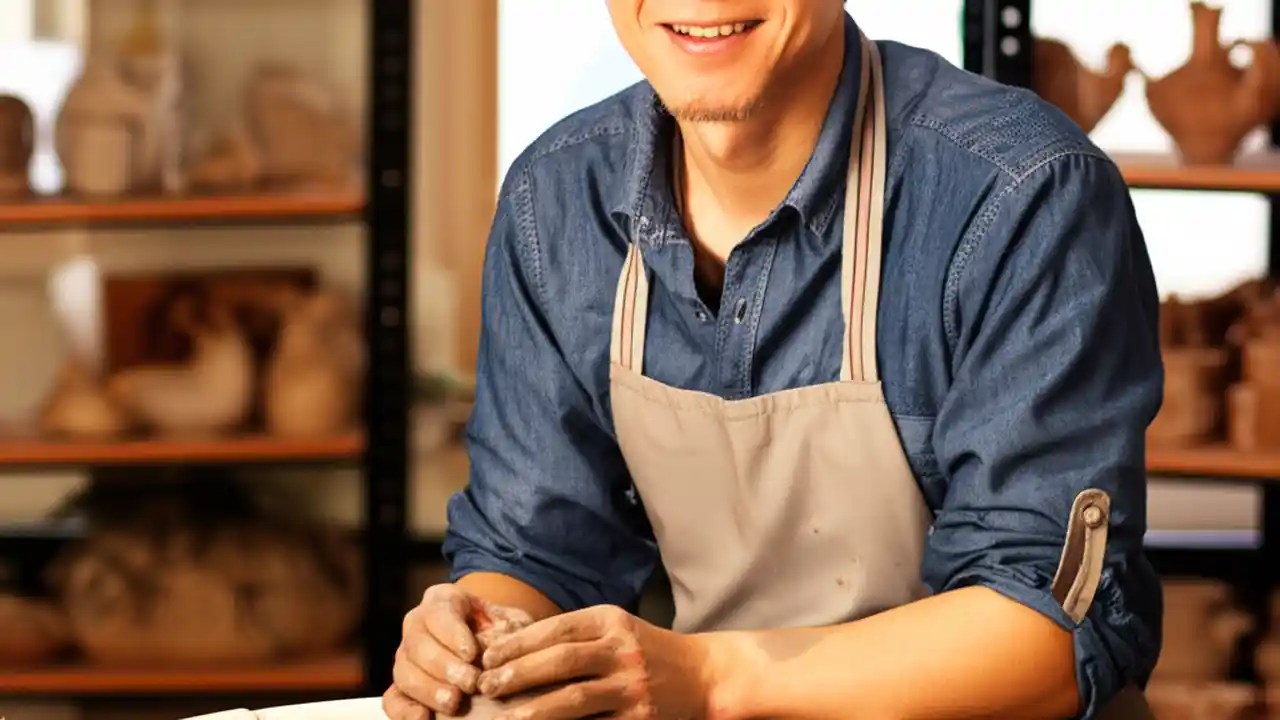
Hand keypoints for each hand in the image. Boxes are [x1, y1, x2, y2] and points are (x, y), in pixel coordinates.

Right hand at [383, 583, 534, 718]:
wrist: (495, 647)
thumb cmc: (503, 630)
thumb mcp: (511, 621)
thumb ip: (507, 630)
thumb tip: (495, 652)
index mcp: (442, 601)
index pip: (439, 613)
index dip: (453, 634)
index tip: (472, 653)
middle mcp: (417, 626)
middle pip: (418, 644)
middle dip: (443, 665)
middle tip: (469, 682)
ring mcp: (406, 657)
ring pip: (404, 672)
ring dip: (428, 689)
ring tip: (453, 703)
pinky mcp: (403, 686)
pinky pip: (392, 699)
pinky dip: (404, 711)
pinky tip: (423, 718)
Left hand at [474, 604, 711, 719]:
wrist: (704, 676)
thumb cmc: (646, 650)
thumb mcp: (616, 629)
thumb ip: (574, 635)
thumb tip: (512, 648)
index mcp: (612, 621)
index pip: (556, 628)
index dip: (518, 643)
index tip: (488, 656)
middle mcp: (623, 650)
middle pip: (561, 661)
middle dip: (518, 674)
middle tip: (487, 686)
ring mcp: (633, 686)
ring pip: (575, 699)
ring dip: (536, 709)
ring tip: (508, 717)